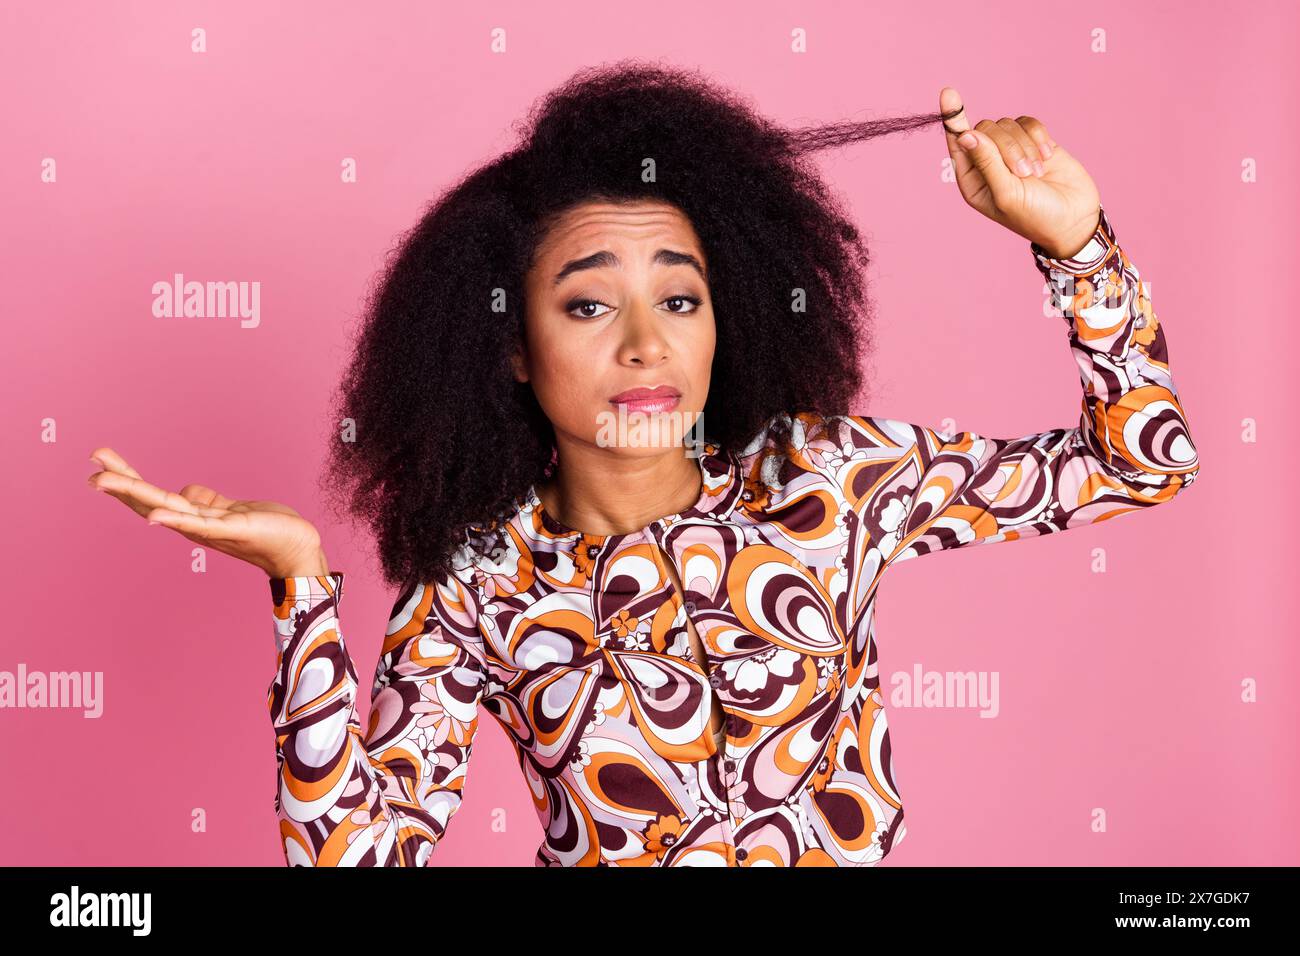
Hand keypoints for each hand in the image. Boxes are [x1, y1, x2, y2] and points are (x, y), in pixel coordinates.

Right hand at [87, 447, 329, 578]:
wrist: (297, 549)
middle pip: (151, 502)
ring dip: (135, 495)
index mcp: (195, 517)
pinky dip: (175, 520)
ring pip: (166, 509)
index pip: (153, 496)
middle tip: (90, 471)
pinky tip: (153, 516)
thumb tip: (184, 492)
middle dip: (121, 485)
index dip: (127, 479)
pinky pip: (198, 525)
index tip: (99, 459)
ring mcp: (211, 529)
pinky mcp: (232, 530)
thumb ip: (207, 502)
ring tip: (104, 483)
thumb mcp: (232, 510)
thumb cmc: (268, 529)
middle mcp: (196, 525)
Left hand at [940, 87, 1101, 259]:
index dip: (953, 118)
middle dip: (1007, 147)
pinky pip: (1029, 123)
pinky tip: (1047, 157)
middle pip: (986, 129)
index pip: (957, 142)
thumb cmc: (1035, 216)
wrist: (1074, 219)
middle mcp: (988, 162)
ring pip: (1008, 124)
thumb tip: (965, 134)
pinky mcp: (1035, 141)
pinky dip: (1038, 136)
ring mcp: (1012, 150)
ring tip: (1037, 173)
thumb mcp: (1007, 194)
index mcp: (972, 179)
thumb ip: (986, 162)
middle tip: (1024, 173)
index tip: (948, 93)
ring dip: (1025, 146)